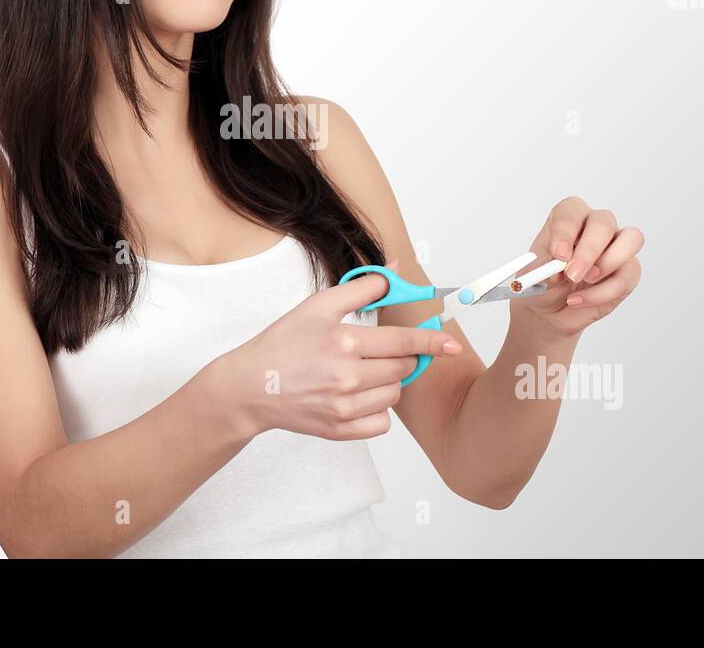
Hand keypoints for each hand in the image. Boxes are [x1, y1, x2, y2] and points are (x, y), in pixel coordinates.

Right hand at [221, 264, 463, 439]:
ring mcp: (344, 407)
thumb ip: (361, 288)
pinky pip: (381, 422)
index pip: (403, 341)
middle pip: (402, 368)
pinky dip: (376, 409)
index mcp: (344, 342)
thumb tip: (395, 272)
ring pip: (394, 394)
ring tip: (361, 372)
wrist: (252, 386)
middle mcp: (347, 376)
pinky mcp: (340, 430)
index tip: (451, 343)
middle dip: (400, 357)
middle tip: (379, 351)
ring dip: (388, 382)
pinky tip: (357, 396)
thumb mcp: (318, 306)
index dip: (431, 341)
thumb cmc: (283, 343)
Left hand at [510, 196, 643, 340]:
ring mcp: (615, 246)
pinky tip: (581, 300)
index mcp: (568, 218)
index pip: (572, 211)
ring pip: (631, 238)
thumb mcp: (534, 275)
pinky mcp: (627, 270)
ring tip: (586, 280)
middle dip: (589, 250)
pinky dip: (604, 292)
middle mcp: (594, 226)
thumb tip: (560, 268)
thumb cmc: (543, 283)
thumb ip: (546, 268)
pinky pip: (628, 274)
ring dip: (609, 262)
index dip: (565, 231)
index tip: (559, 255)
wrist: (550, 309)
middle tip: (573, 274)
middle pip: (604, 222)